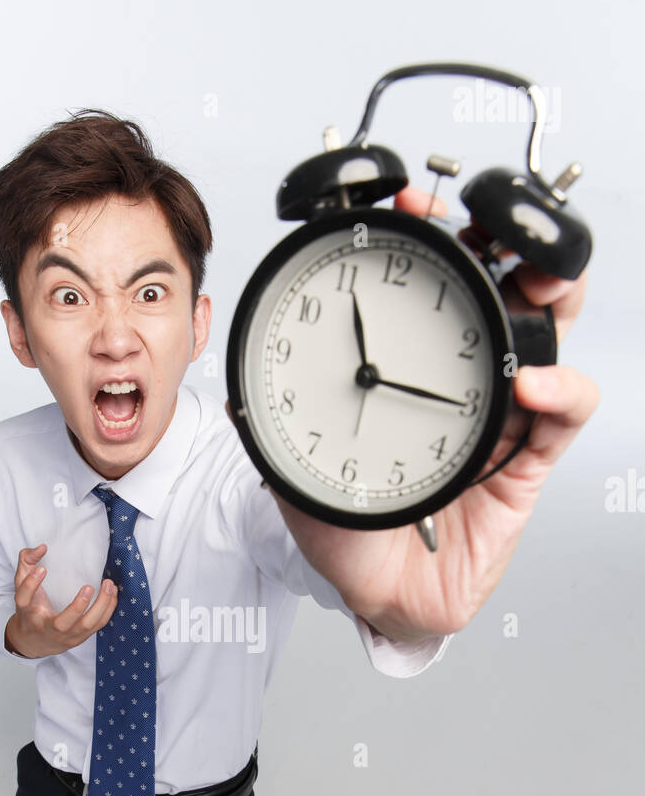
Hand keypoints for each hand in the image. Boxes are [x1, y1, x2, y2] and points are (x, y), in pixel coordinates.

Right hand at [5, 543, 117, 656]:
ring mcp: (65, 636)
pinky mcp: (79, 638)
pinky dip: (108, 609)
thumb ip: (26, 561)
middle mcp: (46, 627)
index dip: (31, 585)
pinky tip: (112, 593)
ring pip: (86, 626)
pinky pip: (97, 626)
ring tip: (109, 585)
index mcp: (28, 612)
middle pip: (62, 624)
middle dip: (78, 607)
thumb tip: (42, 547)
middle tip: (89, 587)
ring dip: (101, 606)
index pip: (23, 599)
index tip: (42, 569)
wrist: (33, 643)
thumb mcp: (21, 586)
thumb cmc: (30, 609)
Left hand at [227, 183, 599, 641]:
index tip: (405, 201)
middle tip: (491, 221)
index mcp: (406, 368)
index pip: (426, 285)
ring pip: (548, 338)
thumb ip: (271, 419)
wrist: (372, 594)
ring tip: (541, 280)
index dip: (426, 234)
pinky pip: (561, 418)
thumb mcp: (290, 459)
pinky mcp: (524, 464)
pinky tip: (538, 384)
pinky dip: (561, 392)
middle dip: (508, 243)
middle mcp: (461, 383)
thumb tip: (233, 383)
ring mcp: (498, 419)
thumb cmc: (342, 525)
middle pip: (501, 293)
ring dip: (554, 298)